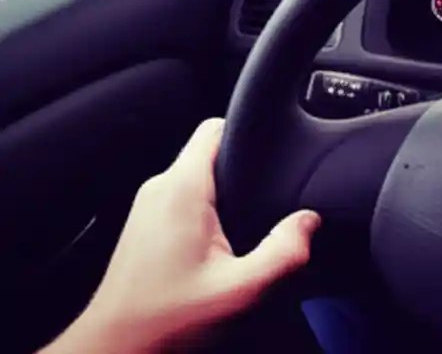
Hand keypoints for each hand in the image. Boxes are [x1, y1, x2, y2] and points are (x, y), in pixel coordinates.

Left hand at [43, 119, 320, 352]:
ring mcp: (149, 207)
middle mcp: (160, 189)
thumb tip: (309, 221)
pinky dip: (214, 212)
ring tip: (256, 225)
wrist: (116, 349)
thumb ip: (283, 253)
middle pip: (214, 152)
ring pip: (202, 178)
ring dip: (232, 195)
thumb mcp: (240, 291)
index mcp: (181, 190)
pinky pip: (188, 199)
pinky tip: (229, 246)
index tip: (281, 153)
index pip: (217, 127)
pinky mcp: (147, 227)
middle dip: (249, 170)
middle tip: (276, 201)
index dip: (253, 133)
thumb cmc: (166, 321)